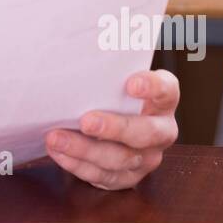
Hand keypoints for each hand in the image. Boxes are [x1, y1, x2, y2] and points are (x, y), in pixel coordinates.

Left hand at [44, 69, 179, 189]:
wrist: (113, 123)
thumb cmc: (110, 92)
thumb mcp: (114, 77)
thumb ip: (106, 68)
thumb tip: (72, 44)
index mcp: (163, 99)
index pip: (166, 90)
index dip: (152, 87)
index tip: (131, 83)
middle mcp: (162, 130)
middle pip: (146, 132)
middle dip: (115, 128)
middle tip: (86, 120)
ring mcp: (147, 157)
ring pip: (121, 159)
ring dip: (85, 149)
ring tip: (56, 137)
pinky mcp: (128, 177)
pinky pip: (104, 176)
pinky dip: (77, 165)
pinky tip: (57, 152)